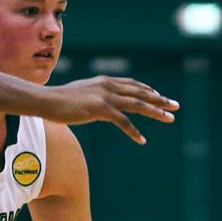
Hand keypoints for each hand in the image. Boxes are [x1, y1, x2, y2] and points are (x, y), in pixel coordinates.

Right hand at [37, 76, 177, 144]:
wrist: (45, 101)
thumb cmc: (58, 101)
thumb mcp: (80, 95)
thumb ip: (93, 97)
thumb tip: (97, 106)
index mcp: (104, 81)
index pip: (132, 84)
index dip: (148, 91)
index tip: (160, 97)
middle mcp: (108, 86)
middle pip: (141, 93)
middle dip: (160, 100)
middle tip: (176, 106)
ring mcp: (105, 97)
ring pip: (138, 104)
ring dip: (156, 112)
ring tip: (169, 119)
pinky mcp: (100, 109)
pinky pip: (123, 121)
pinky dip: (134, 131)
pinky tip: (142, 140)